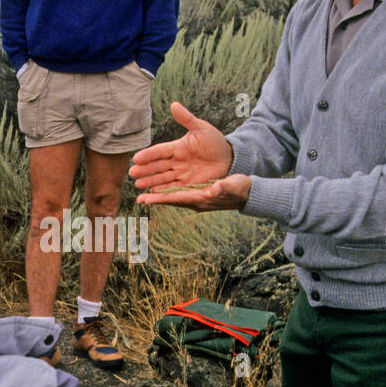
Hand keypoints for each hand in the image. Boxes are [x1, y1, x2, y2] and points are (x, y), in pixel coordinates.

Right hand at [130, 101, 233, 192]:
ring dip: (150, 181)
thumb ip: (187, 119)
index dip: (148, 155)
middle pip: (157, 166)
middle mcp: (176, 161)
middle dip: (145, 170)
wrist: (229, 158)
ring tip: (138, 185)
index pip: (159, 151)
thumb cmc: (215, 141)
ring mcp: (181, 173)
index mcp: (177, 147)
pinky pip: (173, 188)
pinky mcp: (188, 184)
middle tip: (132, 173)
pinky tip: (153, 192)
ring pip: (162, 178)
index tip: (136, 158)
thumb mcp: (201, 128)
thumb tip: (174, 104)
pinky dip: (163, 191)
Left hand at [136, 173, 250, 211]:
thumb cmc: (241, 189)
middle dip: (156, 199)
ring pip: (174, 196)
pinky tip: (160, 187)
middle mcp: (196, 201)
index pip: (177, 198)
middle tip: (138, 199)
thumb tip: (215, 188)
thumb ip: (224, 187)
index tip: (147, 199)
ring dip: (160, 195)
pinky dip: (169, 191)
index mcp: (202, 198)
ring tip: (144, 194)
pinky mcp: (198, 194)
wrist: (247, 193)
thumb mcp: (234, 185)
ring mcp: (196, 198)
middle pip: (171, 199)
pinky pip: (179, 192)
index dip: (161, 198)